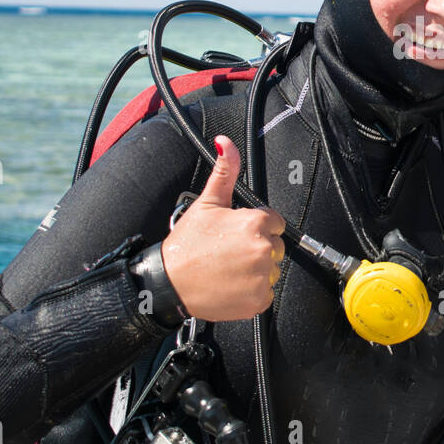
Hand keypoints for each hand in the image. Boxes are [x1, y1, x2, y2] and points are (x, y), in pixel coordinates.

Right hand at [161, 135, 285, 321]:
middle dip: (257, 247)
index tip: (237, 235)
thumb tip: (226, 144)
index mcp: (254, 223)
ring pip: (272, 270)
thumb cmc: (186, 246)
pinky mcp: (258, 300)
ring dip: (256, 270)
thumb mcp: (207, 202)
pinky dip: (252, 292)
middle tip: (229, 252)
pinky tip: (231, 284)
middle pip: (275, 246)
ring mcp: (261, 277)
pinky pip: (266, 293)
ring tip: (228, 268)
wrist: (168, 284)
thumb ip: (225, 171)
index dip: (256, 227)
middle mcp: (262, 250)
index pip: (274, 223)